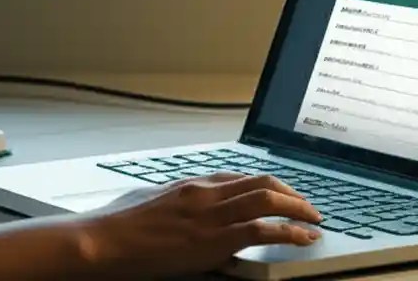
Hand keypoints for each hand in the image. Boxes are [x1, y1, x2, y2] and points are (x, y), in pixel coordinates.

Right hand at [76, 171, 323, 278]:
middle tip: (308, 206)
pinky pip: (263, 229)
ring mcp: (210, 214)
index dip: (267, 184)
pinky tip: (304, 239)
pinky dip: (290, 232)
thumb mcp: (152, 207)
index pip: (239, 176)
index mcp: (190, 184)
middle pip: (260, 180)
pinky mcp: (214, 238)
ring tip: (314, 220)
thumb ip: (176, 208)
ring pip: (267, 198)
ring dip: (298, 207)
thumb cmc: (118, 228)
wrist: (104, 241)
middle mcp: (205, 192)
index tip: (282, 192)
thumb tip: (186, 218)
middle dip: (291, 192)